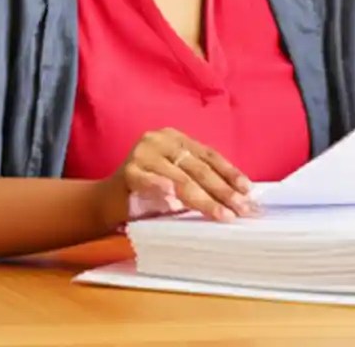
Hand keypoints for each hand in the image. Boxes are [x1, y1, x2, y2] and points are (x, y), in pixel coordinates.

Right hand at [97, 128, 258, 227]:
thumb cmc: (148, 192)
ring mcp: (143, 154)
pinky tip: (177, 200)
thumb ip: (200, 180)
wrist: (106, 202)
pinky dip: (164, 189)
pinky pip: (150, 181)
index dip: (230, 173)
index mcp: (176, 138)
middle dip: (224, 191)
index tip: (248, 191)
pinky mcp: (128, 171)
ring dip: (205, 200)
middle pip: (199, 169)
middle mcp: (160, 140)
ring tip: (223, 215)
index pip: (210, 156)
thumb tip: (239, 195)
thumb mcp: (178, 180)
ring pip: (181, 179)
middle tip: (242, 209)